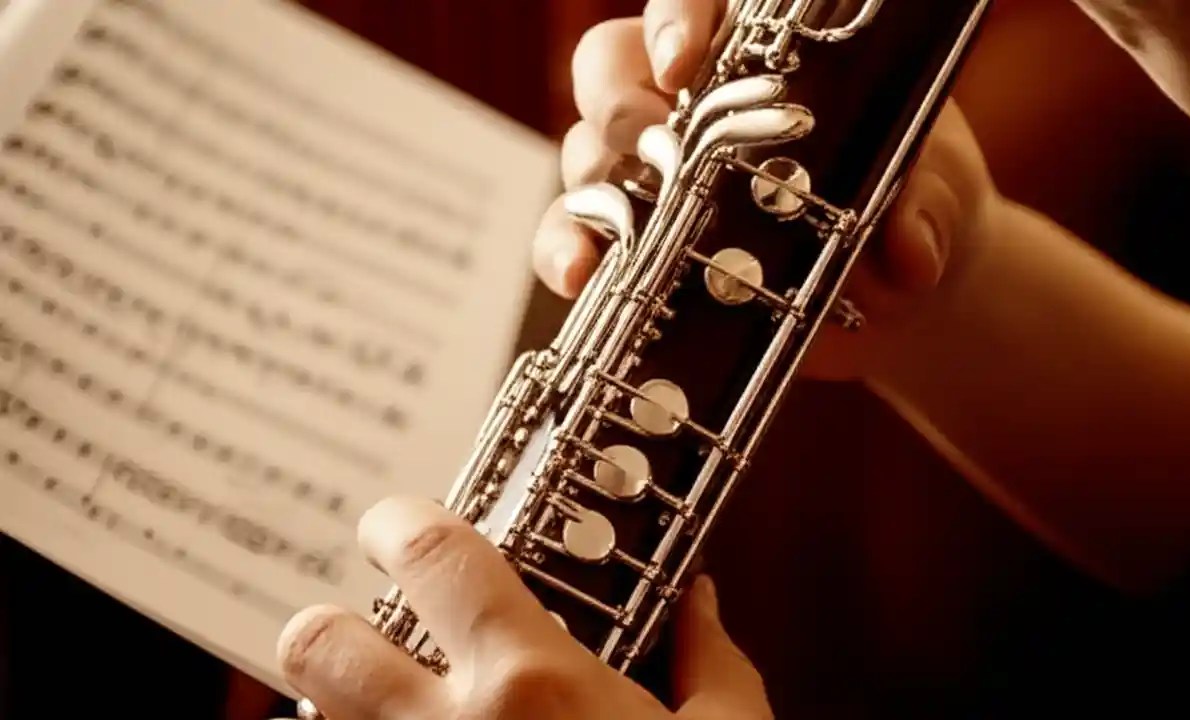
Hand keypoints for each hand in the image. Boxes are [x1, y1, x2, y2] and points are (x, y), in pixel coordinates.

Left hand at [277, 496, 772, 718]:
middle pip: (316, 643)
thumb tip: (703, 603)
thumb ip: (712, 662)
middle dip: (331, 625)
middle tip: (371, 630)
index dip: (397, 522)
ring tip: (395, 713)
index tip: (394, 526)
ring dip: (341, 709)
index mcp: (534, 683)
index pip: (430, 554)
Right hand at [532, 0, 1001, 381]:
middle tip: (658, 151)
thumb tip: (908, 252)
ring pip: (586, 149)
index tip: (680, 60)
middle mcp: (692, 99)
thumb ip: (924, 207)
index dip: (673, 19)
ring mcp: (656, 169)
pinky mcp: (637, 237)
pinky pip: (576, 230)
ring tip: (621, 236)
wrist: (895, 291)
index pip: (695, 5)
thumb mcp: (935, 193)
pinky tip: (578, 272)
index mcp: (762, 54)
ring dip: (591, 187)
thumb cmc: (913, 206)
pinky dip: (568, 247)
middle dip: (619, 103)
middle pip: (611, 68)